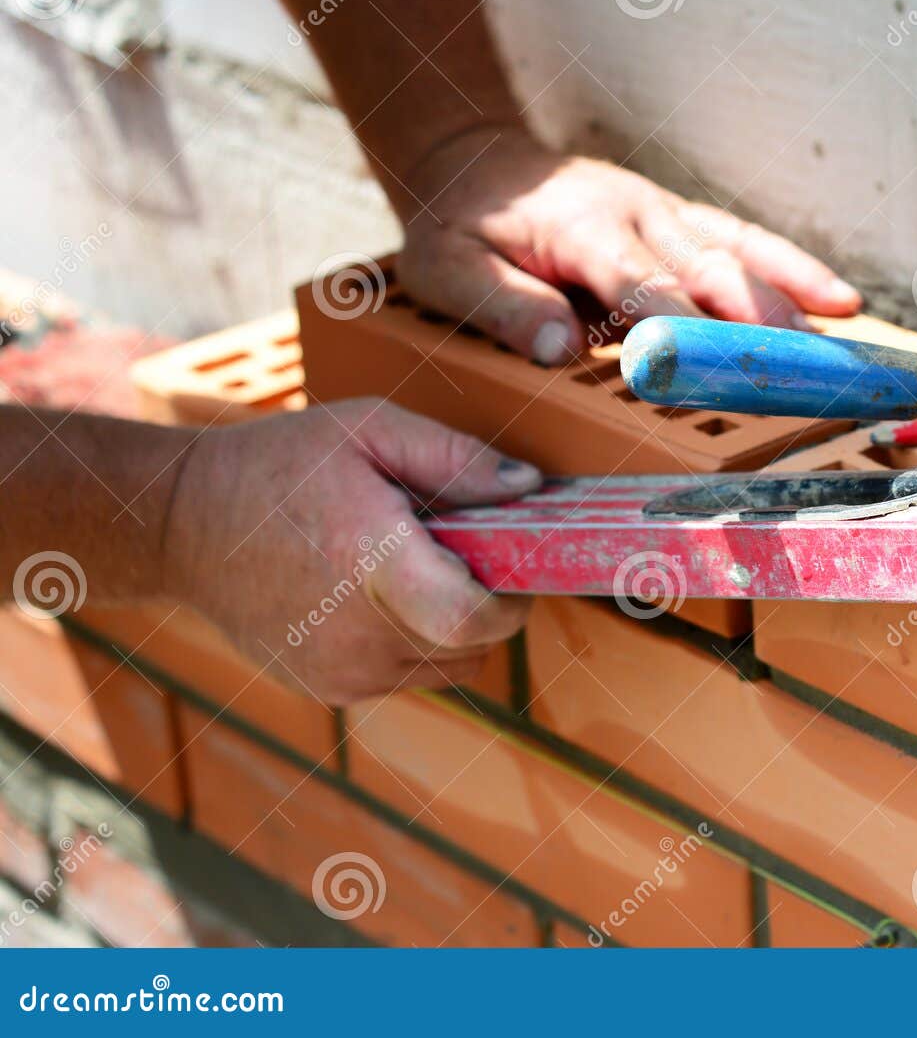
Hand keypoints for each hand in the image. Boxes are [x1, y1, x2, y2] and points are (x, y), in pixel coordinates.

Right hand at [163, 399, 539, 704]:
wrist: (182, 525)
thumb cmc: (280, 465)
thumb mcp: (368, 429)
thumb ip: (456, 457)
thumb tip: (531, 487)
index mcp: (372, 562)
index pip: (474, 619)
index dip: (513, 600)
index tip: (512, 563)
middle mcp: (358, 633)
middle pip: (475, 645)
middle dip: (491, 603)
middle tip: (466, 554)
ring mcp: (341, 672)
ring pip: (450, 667)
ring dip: (456, 626)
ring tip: (419, 571)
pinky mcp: (327, 690)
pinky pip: (409, 677)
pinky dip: (416, 643)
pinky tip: (380, 596)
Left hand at [393, 125, 861, 363]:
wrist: (471, 155)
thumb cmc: (458, 221)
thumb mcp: (447, 268)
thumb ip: (504, 307)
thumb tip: (560, 350)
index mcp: (580, 228)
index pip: (637, 281)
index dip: (675, 325)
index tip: (708, 366)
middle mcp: (635, 212)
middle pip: (706, 266)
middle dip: (755, 314)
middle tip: (799, 360)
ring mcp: (663, 210)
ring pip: (737, 248)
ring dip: (789, 289)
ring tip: (840, 323)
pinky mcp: (678, 216)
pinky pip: (741, 238)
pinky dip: (790, 266)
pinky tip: (835, 298)